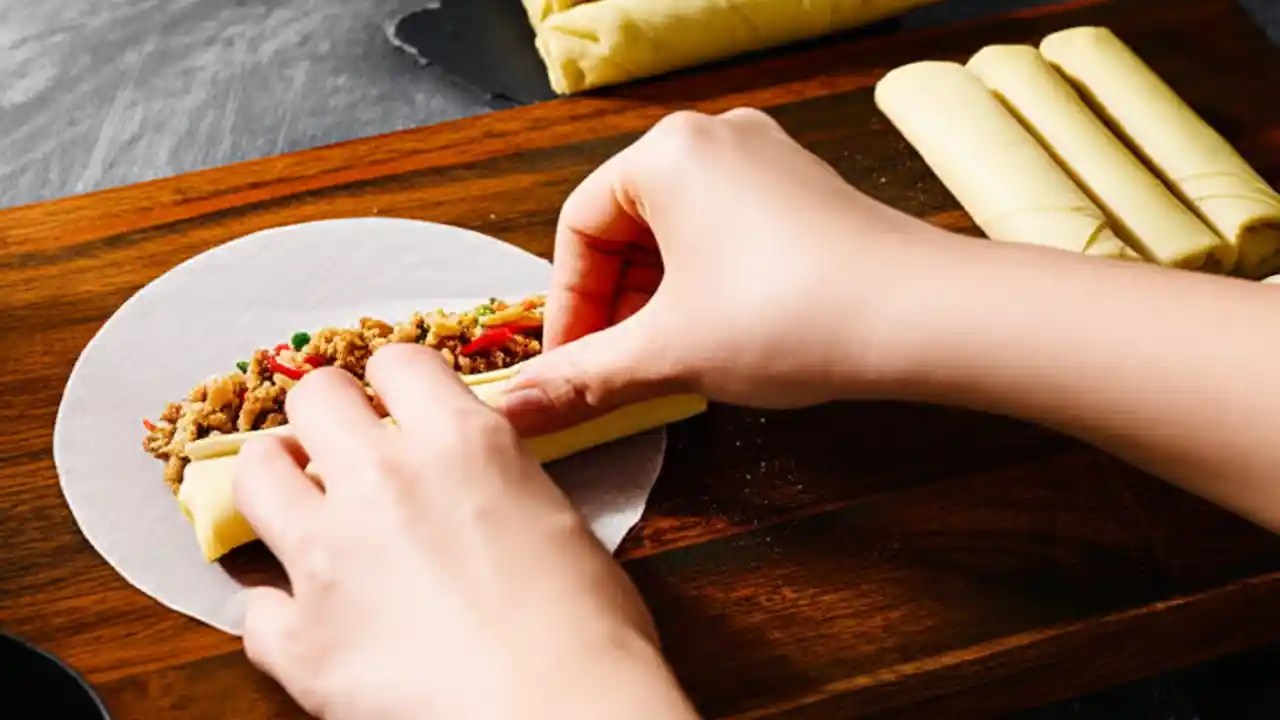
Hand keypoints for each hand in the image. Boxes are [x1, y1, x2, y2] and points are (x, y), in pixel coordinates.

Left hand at [234, 344, 695, 718]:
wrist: (561, 715)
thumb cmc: (587, 626)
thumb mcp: (552, 513)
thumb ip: (488, 477)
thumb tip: (461, 481)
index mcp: (460, 442)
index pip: (397, 362)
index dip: (395, 381)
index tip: (397, 403)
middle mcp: (383, 480)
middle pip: (314, 397)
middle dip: (326, 416)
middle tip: (342, 448)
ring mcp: (330, 557)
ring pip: (255, 476)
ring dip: (278, 483)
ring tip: (303, 508)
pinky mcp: (301, 638)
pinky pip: (257, 605)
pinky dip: (282, 609)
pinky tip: (314, 617)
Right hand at [498, 108, 956, 433]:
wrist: (924, 318)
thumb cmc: (789, 316)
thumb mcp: (668, 351)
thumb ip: (582, 377)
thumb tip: (514, 410)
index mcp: (667, 153)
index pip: (578, 227)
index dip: (565, 305)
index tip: (567, 365)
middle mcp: (715, 137)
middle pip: (628, 225)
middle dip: (613, 304)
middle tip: (612, 368)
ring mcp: (768, 159)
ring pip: (680, 233)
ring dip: (658, 299)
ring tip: (665, 360)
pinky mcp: (805, 192)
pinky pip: (728, 232)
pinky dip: (705, 284)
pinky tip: (718, 336)